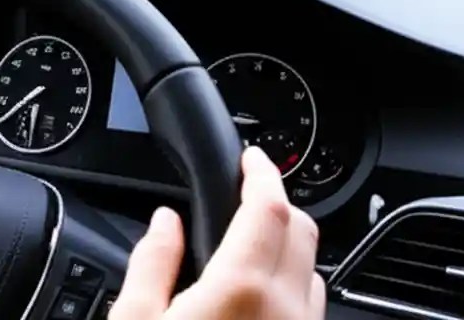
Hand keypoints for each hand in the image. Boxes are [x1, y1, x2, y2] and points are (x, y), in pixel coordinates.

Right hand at [111, 147, 323, 318]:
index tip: (250, 159)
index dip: (262, 172)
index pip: (269, 206)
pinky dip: (292, 289)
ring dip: (286, 249)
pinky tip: (256, 301)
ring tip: (246, 253)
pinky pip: (311, 309)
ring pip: (312, 270)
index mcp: (241, 289)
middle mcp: (285, 310)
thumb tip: (164, 223)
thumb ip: (151, 264)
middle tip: (242, 200)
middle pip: (301, 230)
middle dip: (275, 203)